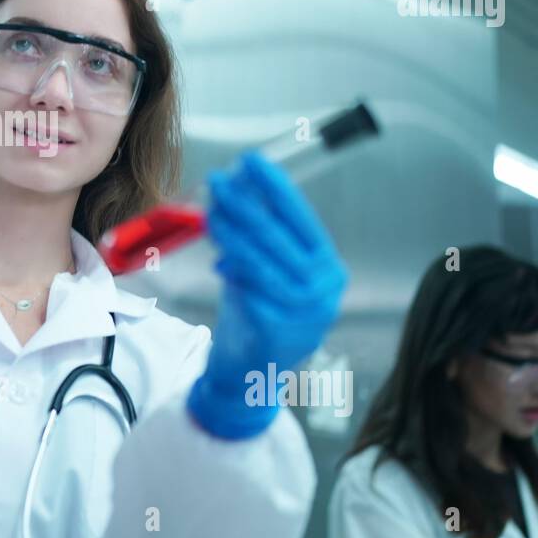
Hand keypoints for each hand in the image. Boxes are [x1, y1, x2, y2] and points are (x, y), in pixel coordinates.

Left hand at [186, 150, 347, 438]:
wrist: (251, 376)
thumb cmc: (257, 314)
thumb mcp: (266, 272)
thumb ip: (258, 238)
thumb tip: (235, 187)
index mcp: (327, 269)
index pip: (302, 219)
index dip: (275, 188)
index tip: (252, 161)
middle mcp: (322, 289)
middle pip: (278, 237)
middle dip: (246, 204)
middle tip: (219, 181)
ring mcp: (304, 313)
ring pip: (260, 260)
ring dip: (232, 231)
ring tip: (211, 211)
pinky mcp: (278, 331)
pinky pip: (249, 290)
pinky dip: (233, 272)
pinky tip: (221, 262)